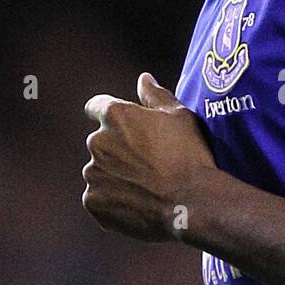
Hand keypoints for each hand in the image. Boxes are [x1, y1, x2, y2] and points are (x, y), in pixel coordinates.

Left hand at [82, 72, 214, 239]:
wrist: (191, 204)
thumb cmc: (190, 156)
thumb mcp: (180, 118)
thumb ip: (156, 96)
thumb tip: (143, 79)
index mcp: (116, 115)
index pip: (96, 106)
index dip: (110, 116)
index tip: (123, 128)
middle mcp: (97, 142)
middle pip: (101, 143)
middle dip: (117, 151)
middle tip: (147, 166)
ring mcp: (93, 174)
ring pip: (100, 172)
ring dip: (115, 177)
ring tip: (146, 189)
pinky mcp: (93, 202)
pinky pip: (99, 199)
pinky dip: (113, 202)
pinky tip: (139, 205)